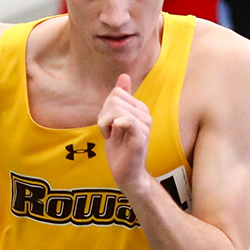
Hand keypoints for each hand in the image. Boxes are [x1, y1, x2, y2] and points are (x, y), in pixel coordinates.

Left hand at [98, 74, 152, 197]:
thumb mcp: (115, 119)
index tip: (108, 124)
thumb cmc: (120, 149)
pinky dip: (113, 126)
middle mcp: (145, 114)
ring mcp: (144, 125)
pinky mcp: (141, 136)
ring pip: (117, 109)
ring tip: (110, 136)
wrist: (126, 173)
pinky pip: (126, 119)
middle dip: (104, 115)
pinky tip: (113, 137)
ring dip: (105, 123)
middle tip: (109, 131)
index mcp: (140, 108)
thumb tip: (124, 75)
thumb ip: (121, 99)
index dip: (106, 108)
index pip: (117, 93)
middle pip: (115, 99)